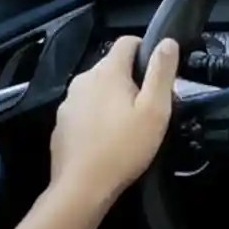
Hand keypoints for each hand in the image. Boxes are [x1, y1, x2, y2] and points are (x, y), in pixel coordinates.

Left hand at [50, 36, 179, 201]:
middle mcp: (83, 80)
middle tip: (149, 108)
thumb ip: (162, 72)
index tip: (158, 75)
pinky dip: (97, 117)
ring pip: (98, 89)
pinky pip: (85, 109)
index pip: (127, 41)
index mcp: (107, 72)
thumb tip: (167, 42)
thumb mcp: (154, 109)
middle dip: (132, 80)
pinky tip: (107, 140)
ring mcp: (68, 102)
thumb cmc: (124, 147)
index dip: (146, 51)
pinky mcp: (61, 123)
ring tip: (129, 127)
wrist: (82, 187)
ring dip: (113, 99)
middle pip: (113, 67)